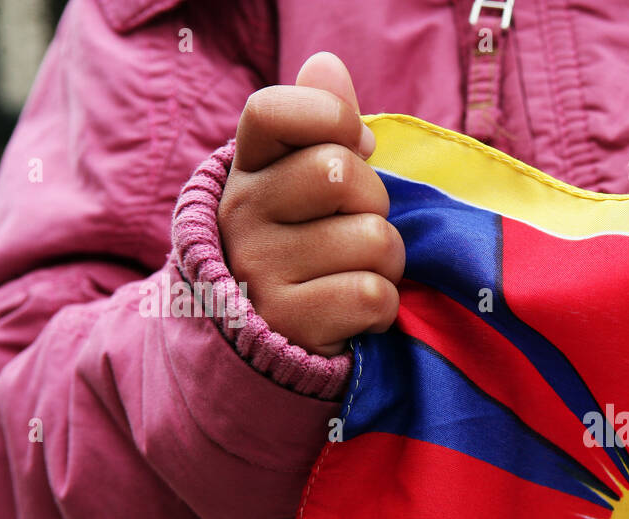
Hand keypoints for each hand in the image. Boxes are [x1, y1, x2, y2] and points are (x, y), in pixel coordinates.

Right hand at [217, 52, 403, 355]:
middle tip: (356, 228)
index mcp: (248, 169)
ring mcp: (260, 270)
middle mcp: (242, 214)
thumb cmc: (303, 247)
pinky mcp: (289, 323)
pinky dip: (383, 307)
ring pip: (373, 239)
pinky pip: (373, 294)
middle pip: (341, 172)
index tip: (352, 144)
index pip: (277, 111)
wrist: (264, 343)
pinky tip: (356, 312)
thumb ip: (321, 122)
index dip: (330, 118)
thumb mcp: (304, 182)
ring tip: (357, 273)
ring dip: (387, 263)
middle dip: (375, 203)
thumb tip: (327, 64)